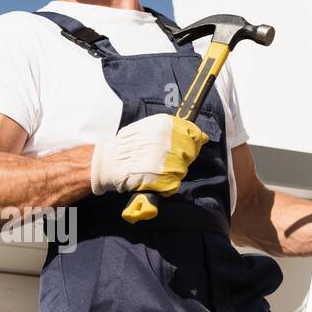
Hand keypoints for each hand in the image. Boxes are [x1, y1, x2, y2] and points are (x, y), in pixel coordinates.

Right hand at [90, 113, 209, 195]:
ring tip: (154, 171)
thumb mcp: (149, 128)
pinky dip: (166, 186)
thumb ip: (175, 130)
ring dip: (171, 173)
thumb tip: (202, 137)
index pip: (194, 134)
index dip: (192, 143)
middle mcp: (167, 140)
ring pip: (182, 170)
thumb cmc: (128, 146)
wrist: (108, 162)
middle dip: (180, 159)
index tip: (185, 148)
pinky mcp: (162, 177)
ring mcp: (166, 159)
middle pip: (190, 153)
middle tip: (161, 162)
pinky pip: (174, 184)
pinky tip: (153, 180)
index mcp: (165, 125)